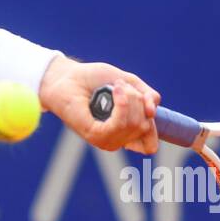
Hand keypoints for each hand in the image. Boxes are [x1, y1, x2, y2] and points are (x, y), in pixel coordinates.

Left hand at [39, 57, 161, 153]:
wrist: (67, 76)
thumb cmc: (94, 80)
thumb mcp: (129, 84)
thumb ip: (147, 96)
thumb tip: (153, 112)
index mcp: (124, 133)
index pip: (150, 144)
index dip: (153, 124)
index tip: (145, 104)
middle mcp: (116, 140)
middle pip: (146, 127)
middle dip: (139, 100)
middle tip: (120, 86)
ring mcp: (106, 140)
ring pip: (136, 125)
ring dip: (131, 99)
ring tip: (116, 86)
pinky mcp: (95, 135)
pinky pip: (120, 124)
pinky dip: (122, 104)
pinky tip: (116, 91)